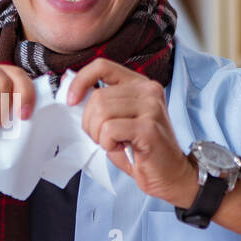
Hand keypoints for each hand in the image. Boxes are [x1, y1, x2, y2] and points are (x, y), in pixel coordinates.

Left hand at [65, 57, 194, 202]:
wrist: (170, 175)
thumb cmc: (141, 150)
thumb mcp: (118, 120)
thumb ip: (102, 104)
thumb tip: (74, 95)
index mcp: (139, 84)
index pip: (102, 66)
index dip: (81, 80)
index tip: (71, 100)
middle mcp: (148, 90)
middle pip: (97, 96)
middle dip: (90, 122)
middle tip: (103, 137)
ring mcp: (151, 107)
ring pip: (101, 112)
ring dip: (99, 134)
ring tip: (115, 143)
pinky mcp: (149, 127)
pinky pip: (110, 130)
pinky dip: (108, 143)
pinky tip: (122, 148)